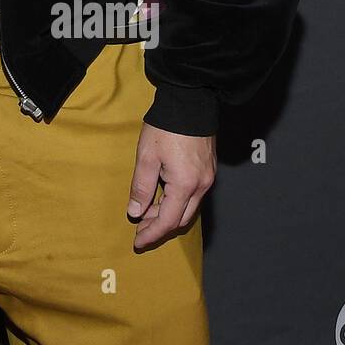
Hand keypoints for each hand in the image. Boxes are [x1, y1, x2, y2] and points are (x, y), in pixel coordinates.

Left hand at [126, 122, 215, 250]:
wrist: (191, 102)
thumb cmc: (166, 128)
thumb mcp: (146, 156)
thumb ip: (141, 187)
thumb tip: (135, 212)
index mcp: (185, 185)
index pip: (167, 221)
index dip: (151, 234)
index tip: (137, 242)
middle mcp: (201, 186)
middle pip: (181, 219)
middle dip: (159, 227)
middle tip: (139, 228)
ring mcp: (208, 178)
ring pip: (188, 208)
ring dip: (168, 214)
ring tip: (146, 212)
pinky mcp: (209, 170)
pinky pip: (193, 196)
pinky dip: (177, 202)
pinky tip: (162, 197)